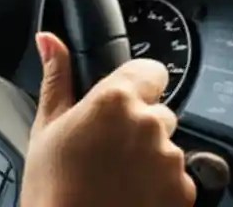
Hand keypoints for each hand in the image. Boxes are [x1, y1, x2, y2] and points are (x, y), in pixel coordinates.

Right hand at [20, 33, 195, 206]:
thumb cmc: (53, 189)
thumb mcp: (47, 128)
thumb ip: (57, 77)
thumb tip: (49, 41)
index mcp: (116, 100)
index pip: (151, 70)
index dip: (137, 85)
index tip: (122, 103)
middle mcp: (150, 124)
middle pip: (158, 113)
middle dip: (140, 127)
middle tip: (108, 151)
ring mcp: (170, 160)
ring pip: (168, 148)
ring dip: (151, 159)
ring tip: (117, 179)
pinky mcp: (185, 192)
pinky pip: (179, 179)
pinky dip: (162, 188)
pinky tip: (131, 196)